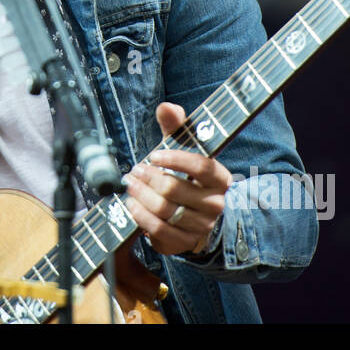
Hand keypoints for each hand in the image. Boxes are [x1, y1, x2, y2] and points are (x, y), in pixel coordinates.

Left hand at [122, 102, 230, 255]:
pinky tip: (131, 204)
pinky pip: (159, 230)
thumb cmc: (187, 176)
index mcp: (220, 178)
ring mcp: (201, 226)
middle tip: (133, 170)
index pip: (202, 166)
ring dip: (141, 196)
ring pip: (165, 210)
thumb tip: (166, 107)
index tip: (154, 154)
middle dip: (148, 178)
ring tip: (129, 184)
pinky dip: (141, 216)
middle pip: (175, 189)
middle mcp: (215, 204)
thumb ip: (176, 127)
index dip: (176, 159)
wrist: (196, 217)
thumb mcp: (184, 149)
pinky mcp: (184, 242)